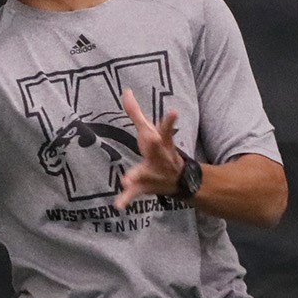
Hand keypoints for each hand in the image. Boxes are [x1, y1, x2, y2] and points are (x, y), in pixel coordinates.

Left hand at [115, 88, 182, 209]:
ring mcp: (154, 173)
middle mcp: (161, 158)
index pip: (166, 129)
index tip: (174, 112)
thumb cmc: (160, 150)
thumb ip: (136, 113)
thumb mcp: (149, 131)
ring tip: (125, 181)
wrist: (179, 180)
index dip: (170, 121)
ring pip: (145, 173)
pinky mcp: (146, 187)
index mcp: (162, 142)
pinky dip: (126, 199)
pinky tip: (117, 206)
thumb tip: (126, 91)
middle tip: (151, 137)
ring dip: (136, 177)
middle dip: (155, 144)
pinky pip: (135, 194)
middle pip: (159, 150)